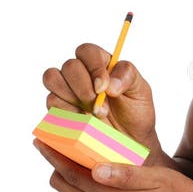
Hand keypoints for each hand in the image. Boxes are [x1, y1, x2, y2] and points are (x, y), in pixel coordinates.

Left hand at [34, 139, 192, 191]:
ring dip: (67, 172)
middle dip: (55, 163)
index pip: (72, 175)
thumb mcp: (156, 181)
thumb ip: (126, 176)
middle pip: (66, 185)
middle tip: (49, 141)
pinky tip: (91, 166)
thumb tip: (95, 170)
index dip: (54, 156)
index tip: (40, 140)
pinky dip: (81, 181)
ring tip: (68, 149)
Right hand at [42, 42, 157, 150]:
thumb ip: (128, 76)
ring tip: (91, 114)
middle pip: (70, 66)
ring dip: (72, 97)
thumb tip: (109, 83)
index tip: (103, 88)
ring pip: (52, 78)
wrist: (130, 139)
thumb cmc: (135, 111)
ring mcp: (68, 89)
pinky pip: (51, 101)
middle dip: (84, 87)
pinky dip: (66, 111)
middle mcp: (81, 73)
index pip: (88, 51)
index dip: (93, 67)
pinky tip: (82, 120)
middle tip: (100, 107)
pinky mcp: (59, 107)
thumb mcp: (141, 90)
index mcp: (101, 63)